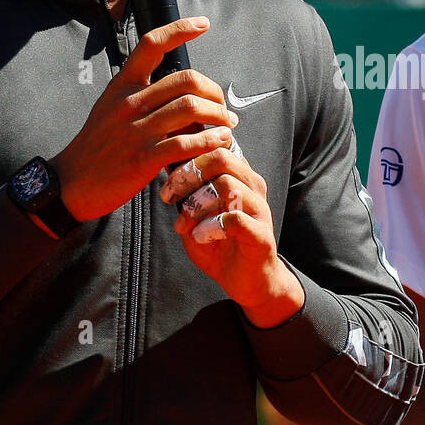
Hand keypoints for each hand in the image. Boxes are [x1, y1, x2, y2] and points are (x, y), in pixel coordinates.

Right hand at [52, 18, 238, 221]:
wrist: (72, 183)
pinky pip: (186, 142)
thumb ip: (141, 93)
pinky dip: (210, 140)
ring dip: (219, 115)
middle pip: (186, 79)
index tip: (203, 23)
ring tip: (227, 125)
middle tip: (223, 106)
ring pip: (191, 107)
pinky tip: (220, 141)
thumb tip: (179, 88)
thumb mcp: (111, 107)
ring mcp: (136, 129)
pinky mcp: (143, 158)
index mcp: (123, 85)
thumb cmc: (99, 146)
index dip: (180, 29)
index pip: (151, 44)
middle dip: (214, 91)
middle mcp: (130, 102)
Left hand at [160, 145, 303, 325]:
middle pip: (222, 157)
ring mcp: (260, 209)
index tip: (166, 172)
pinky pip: (234, 219)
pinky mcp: (261, 234)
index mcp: (238, 176)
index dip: (190, 150)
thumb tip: (163, 161)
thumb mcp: (194, 213)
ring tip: (183, 223)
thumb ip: (184, 190)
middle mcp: (252, 186)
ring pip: (227, 185)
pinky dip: (210, 228)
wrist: (246, 281)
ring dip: (196, 203)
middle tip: (169, 195)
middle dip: (188, 173)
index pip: (218, 143)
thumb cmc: (218, 244)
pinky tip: (200, 237)